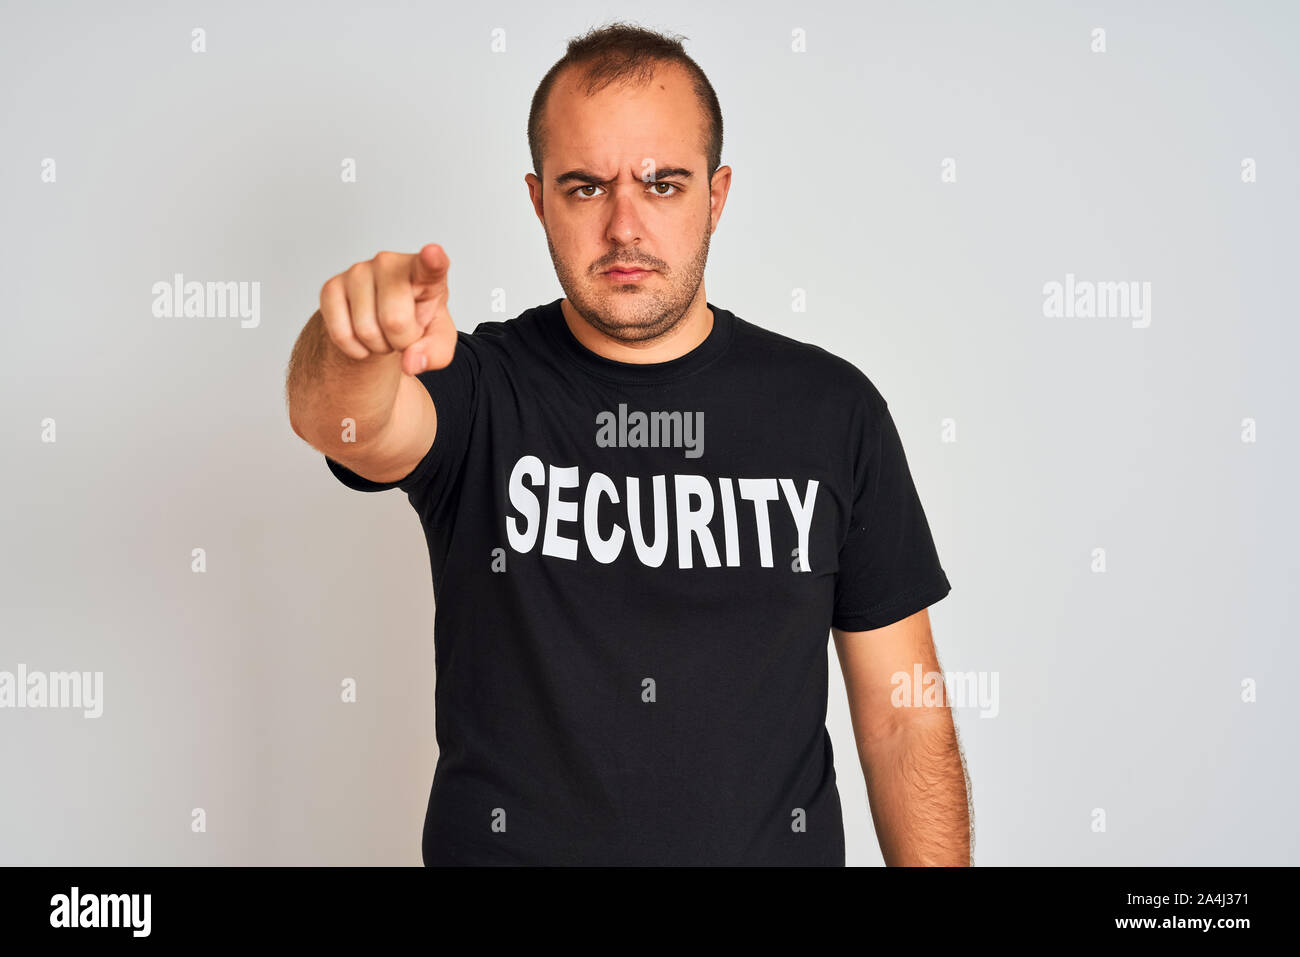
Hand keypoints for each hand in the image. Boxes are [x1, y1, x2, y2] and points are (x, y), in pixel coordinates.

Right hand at [318, 243, 456, 374]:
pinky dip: (355, 349)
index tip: (432, 253)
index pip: (431, 266)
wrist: (384, 321)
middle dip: (401, 341)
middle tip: (403, 333)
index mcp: (424, 273)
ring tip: (384, 332)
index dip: (432, 260)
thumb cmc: (417, 322)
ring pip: (366, 331)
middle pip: (395, 321)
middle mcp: (390, 263)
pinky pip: (341, 334)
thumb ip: (434, 353)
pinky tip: (363, 337)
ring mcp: (358, 271)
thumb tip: (411, 363)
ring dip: (378, 346)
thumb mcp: (437, 341)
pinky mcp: (331, 286)